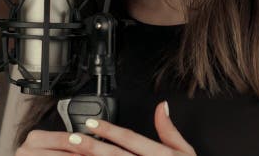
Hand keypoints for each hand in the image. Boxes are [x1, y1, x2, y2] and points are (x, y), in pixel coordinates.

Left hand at [16, 101, 195, 155]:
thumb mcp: (185, 152)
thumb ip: (170, 130)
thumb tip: (162, 106)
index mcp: (160, 155)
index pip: (130, 139)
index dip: (109, 130)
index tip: (91, 123)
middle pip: (116, 155)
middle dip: (93, 145)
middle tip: (73, 136)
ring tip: (74, 150)